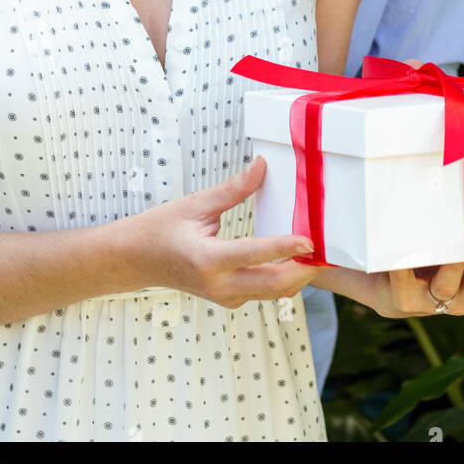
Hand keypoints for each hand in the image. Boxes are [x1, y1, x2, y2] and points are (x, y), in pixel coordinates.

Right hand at [111, 156, 321, 308]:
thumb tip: (263, 165)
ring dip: (297, 275)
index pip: (256, 254)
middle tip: (328, 250)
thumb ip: (234, 189)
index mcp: (209, 260)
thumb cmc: (162, 228)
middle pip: (274, 285)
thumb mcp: (197, 203)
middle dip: (305, 270)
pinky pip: (262, 291)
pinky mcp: (228, 298)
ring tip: (318, 253)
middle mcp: (219, 285)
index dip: (286, 246)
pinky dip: (282, 277)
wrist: (136, 260)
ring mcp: (224, 297)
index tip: (311, 239)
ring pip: (272, 292)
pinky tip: (294, 259)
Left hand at [348, 252, 463, 318]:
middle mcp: (463, 300)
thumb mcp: (455, 251)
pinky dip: (403, 267)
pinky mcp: (404, 301)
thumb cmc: (426, 261)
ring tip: (458, 249)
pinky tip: (401, 253)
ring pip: (450, 286)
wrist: (381, 288)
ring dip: (455, 268)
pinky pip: (404, 282)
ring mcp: (434, 304)